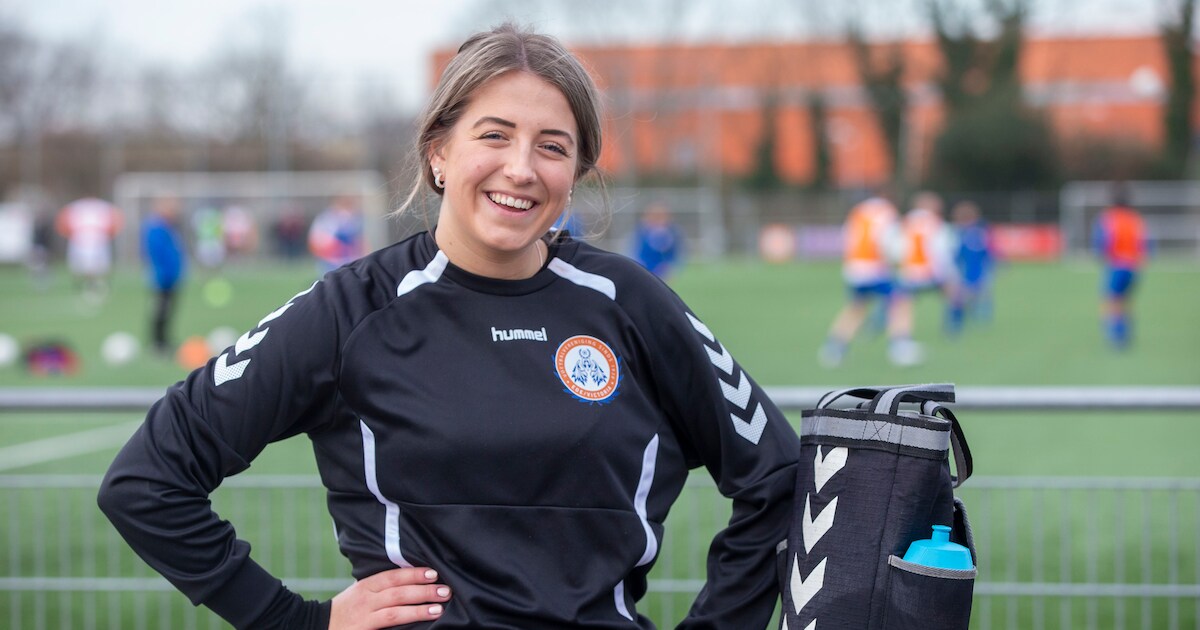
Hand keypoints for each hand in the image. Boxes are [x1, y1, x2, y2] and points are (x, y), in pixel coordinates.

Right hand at [329, 567, 450, 628]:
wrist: (318, 626)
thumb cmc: (346, 608)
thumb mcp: (361, 592)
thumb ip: (381, 586)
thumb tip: (411, 578)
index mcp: (366, 585)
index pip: (393, 576)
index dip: (413, 574)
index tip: (433, 573)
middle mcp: (365, 599)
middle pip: (398, 593)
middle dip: (423, 591)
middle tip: (445, 590)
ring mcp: (364, 617)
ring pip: (395, 612)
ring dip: (419, 610)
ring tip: (438, 609)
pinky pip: (387, 628)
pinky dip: (404, 627)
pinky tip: (419, 627)